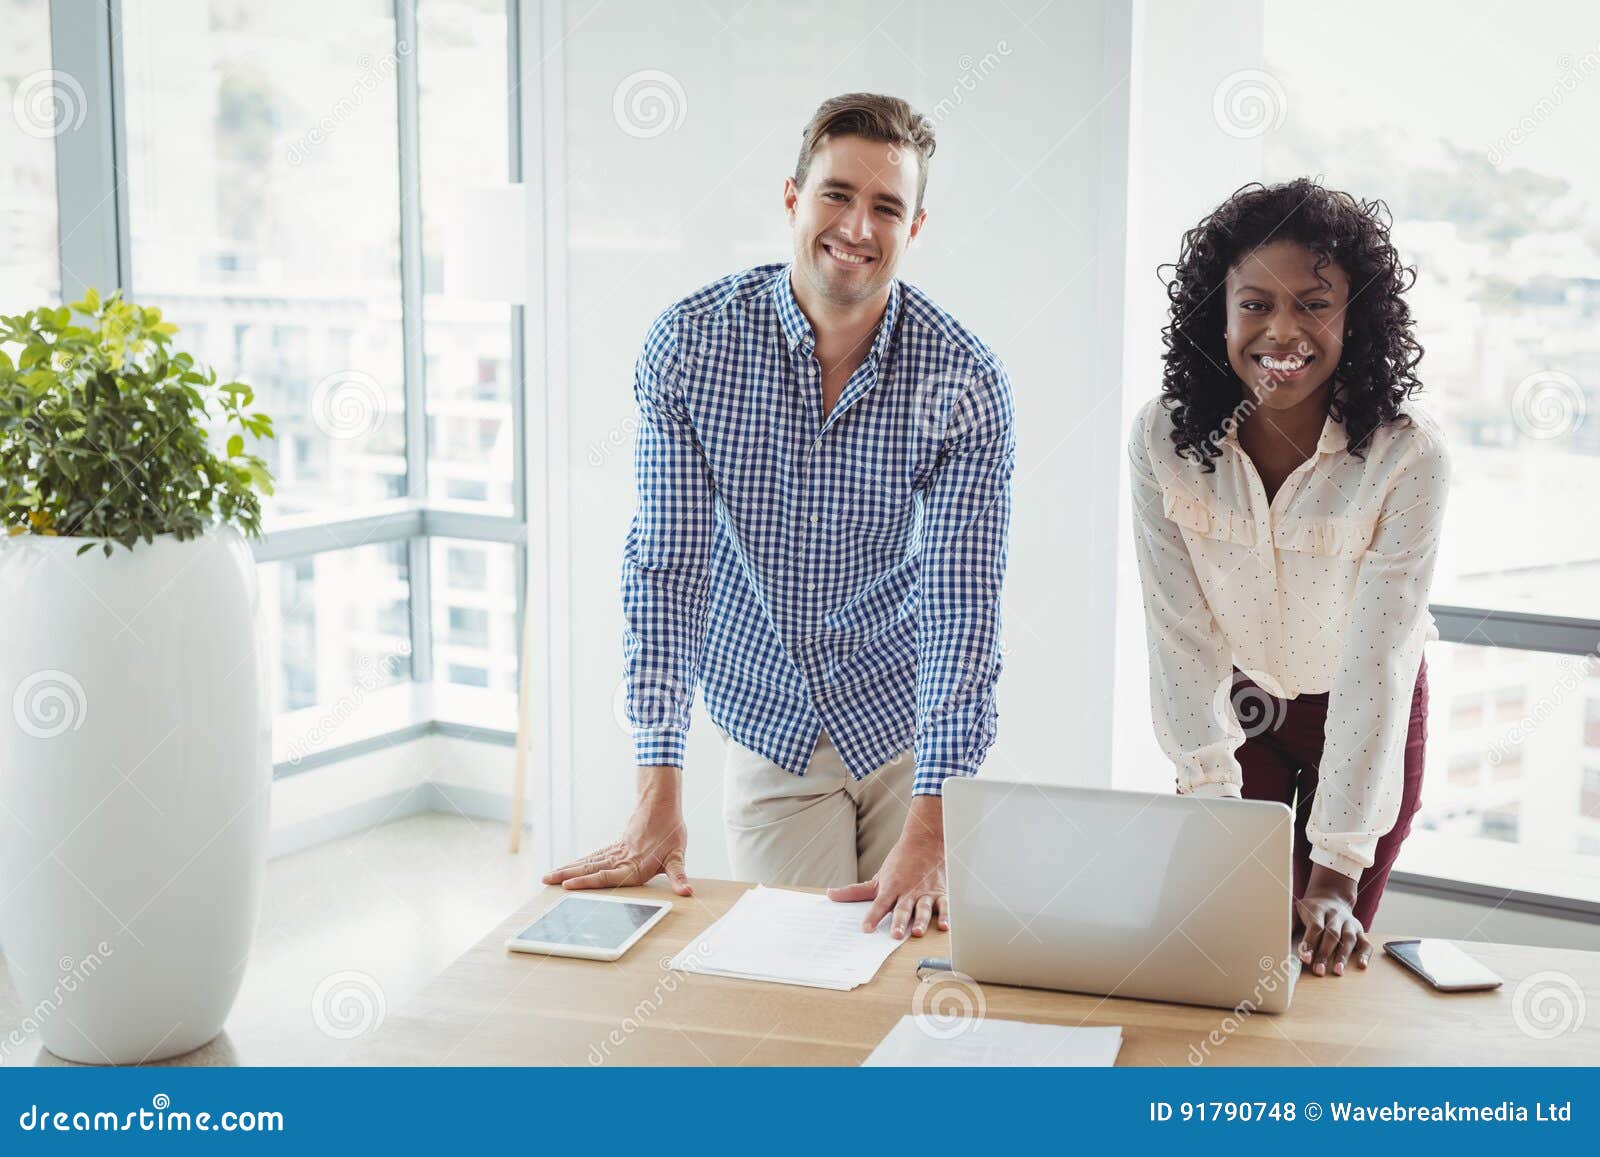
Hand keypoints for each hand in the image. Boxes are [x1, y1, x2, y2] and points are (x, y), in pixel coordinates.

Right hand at [541, 766, 691, 894]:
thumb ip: (679, 876)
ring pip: (587, 862)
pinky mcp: (614, 848)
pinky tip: (566, 868)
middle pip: (590, 869)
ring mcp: (615, 853)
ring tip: (547, 877)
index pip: (606, 876)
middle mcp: (621, 859)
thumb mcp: (677, 855)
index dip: (587, 882)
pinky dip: (577, 863)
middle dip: (567, 876)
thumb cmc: (670, 832)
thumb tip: (686, 892)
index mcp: (634, 866)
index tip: (568, 885)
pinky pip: (592, 857)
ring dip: (567, 869)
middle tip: (546, 881)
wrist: (661, 805)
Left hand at [826, 796, 946, 938]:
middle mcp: (908, 892)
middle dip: (898, 921)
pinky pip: (944, 905)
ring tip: (917, 932)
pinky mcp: (940, 894)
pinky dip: (946, 915)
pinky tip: (945, 926)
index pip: (880, 904)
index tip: (866, 929)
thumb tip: (830, 895)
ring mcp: (925, 893)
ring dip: (920, 921)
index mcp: (891, 888)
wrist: (924, 841)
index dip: (873, 916)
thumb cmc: (899, 863)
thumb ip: (855, 891)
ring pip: (923, 908)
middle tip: (895, 935)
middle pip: (902, 908)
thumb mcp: (877, 878)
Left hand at [1296, 864, 1370, 976]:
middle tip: (1318, 970)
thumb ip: (1289, 922)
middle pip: (1332, 934)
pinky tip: (1361, 966)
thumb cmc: (1310, 909)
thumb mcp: (1296, 909)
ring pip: (1348, 939)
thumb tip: (1276, 937)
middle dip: (1325, 953)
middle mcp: (1335, 915)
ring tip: (1338, 972)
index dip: (1310, 942)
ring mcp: (1349, 922)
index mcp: (1318, 910)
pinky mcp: (1359, 930)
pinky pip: (1365, 942)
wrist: (1331, 897)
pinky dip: (1365, 955)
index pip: (1315, 927)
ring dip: (1343, 956)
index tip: (1304, 957)